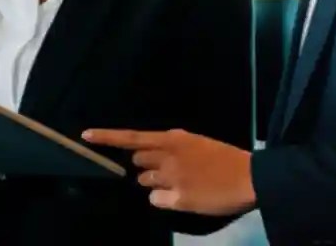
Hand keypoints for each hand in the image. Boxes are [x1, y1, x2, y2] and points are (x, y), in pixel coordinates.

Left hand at [83, 128, 255, 216]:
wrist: (249, 177)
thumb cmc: (225, 158)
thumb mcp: (196, 142)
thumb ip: (173, 145)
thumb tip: (153, 152)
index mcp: (173, 139)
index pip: (132, 137)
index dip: (107, 137)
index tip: (86, 136)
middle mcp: (167, 156)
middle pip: (137, 163)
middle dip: (146, 167)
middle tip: (167, 170)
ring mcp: (172, 178)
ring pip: (145, 182)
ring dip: (156, 183)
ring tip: (181, 183)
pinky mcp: (178, 199)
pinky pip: (156, 200)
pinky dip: (165, 200)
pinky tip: (182, 197)